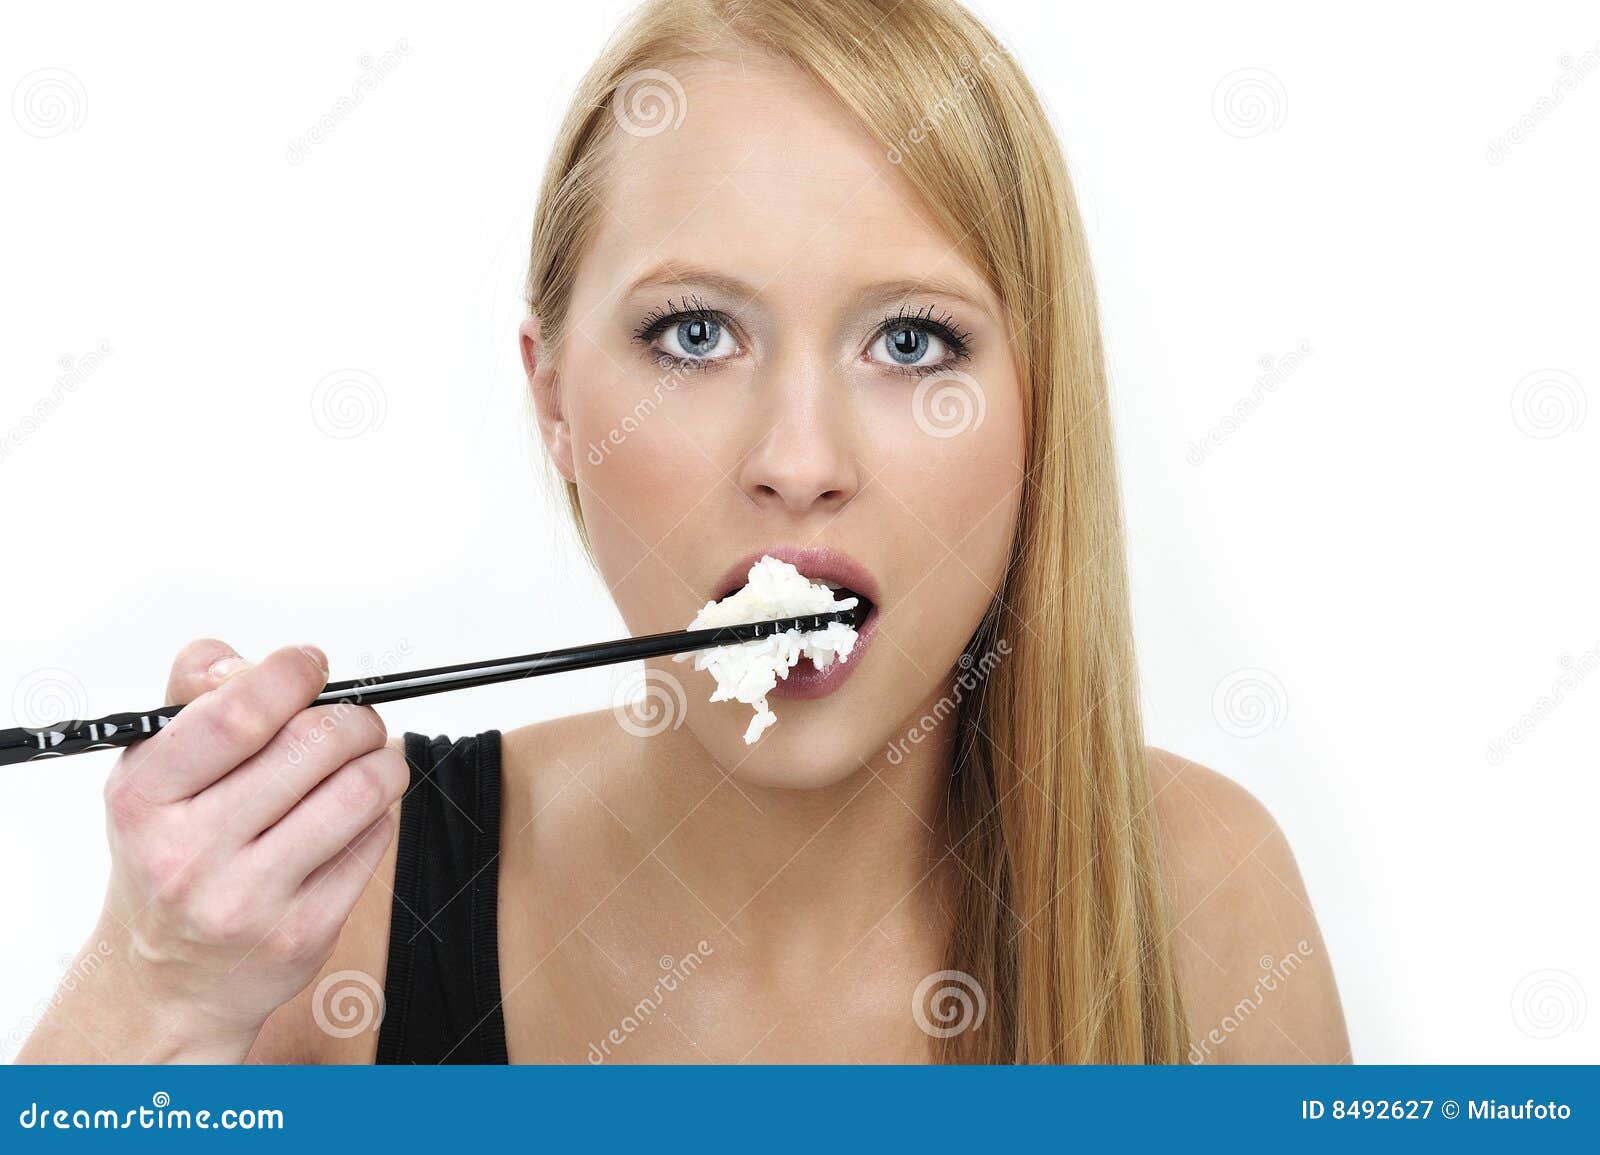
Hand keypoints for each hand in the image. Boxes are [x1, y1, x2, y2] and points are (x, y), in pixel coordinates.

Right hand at [89, 639, 404, 1058]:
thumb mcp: (151, 775)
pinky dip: (378, 816)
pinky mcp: (303, 931)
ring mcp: (249, 898)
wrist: (163, 983)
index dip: (291, 674)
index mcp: (144, 798)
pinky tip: (352, 818)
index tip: (312, 665)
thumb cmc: (165, 859)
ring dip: (382, 761)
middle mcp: (190, 852)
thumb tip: (246, 660)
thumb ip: (193, 700)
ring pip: (361, 790)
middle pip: (315, 742)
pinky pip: (374, 842)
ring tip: (369, 761)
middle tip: (356, 720)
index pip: (237, 713)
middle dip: (354, 717)